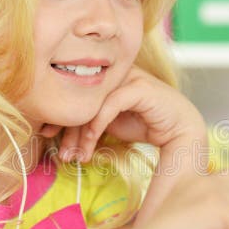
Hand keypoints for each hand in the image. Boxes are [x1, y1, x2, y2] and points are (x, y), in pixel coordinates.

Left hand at [58, 66, 206, 162]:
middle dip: (67, 129)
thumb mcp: (111, 124)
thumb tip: (59, 131)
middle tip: (62, 155)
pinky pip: (109, 105)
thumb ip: (90, 120)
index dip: (60, 114)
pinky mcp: (138, 86)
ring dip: (79, 133)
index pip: (76, 92)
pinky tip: (89, 144)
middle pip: (81, 97)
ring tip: (74, 156)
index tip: (47, 135)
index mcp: (107, 76)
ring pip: (92, 102)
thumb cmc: (147, 125)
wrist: (181, 132)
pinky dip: (96, 125)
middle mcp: (115, 72)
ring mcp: (128, 76)